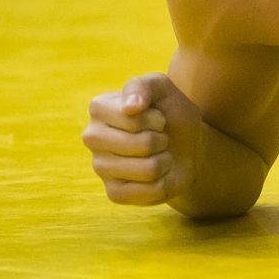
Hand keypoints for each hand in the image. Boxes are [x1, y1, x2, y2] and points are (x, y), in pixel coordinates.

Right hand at [83, 74, 205, 206]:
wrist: (186, 146)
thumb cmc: (170, 114)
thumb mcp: (164, 90)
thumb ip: (145, 85)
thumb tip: (131, 106)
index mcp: (99, 108)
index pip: (135, 117)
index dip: (157, 118)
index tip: (157, 117)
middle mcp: (92, 138)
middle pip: (143, 144)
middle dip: (162, 140)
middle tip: (159, 137)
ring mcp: (100, 167)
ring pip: (149, 169)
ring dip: (165, 161)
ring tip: (158, 154)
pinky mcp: (114, 192)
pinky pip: (150, 191)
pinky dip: (164, 182)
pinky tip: (156, 173)